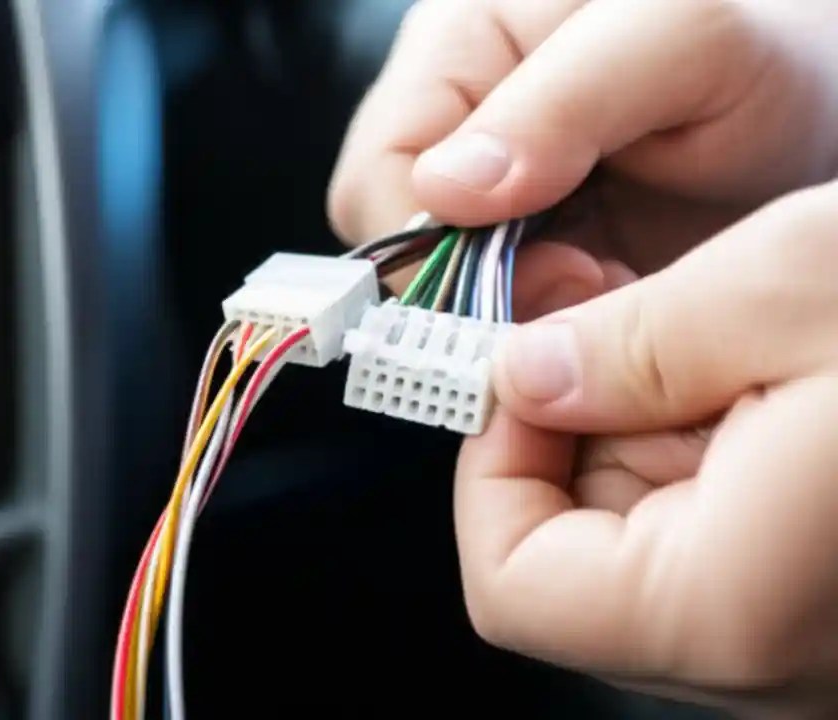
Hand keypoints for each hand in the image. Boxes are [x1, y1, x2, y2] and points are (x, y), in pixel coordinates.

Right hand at [327, 0, 837, 291]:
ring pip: (450, 284)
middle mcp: (464, 116)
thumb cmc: (782, 33)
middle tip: (587, 286)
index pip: (379, 172)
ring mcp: (500, 185)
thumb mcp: (682, 38)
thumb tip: (443, 192)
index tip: (543, 270)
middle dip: (483, 284)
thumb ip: (559, 103)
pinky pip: (506, 308)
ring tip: (615, 286)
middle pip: (402, 238)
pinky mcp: (541, 239)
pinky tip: (618, 296)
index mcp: (464, 43)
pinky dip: (554, 324)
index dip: (435, 240)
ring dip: (525, 311)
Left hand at [457, 181, 837, 718]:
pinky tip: (755, 363)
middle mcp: (771, 650)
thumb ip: (631, 342)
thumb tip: (525, 373)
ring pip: (649, 537)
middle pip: (575, 557)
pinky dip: (711, 442)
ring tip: (692, 326)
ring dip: (641, 425)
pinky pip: (729, 526)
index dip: (493, 467)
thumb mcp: (799, 281)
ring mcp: (814, 631)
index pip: (513, 586)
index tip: (516, 368)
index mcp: (733, 604)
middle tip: (592, 317)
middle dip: (568, 429)